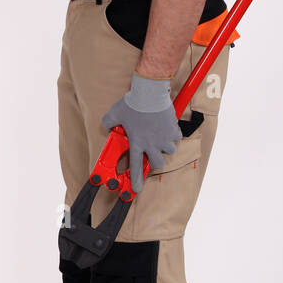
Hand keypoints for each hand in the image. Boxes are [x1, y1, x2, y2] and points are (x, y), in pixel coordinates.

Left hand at [100, 73, 182, 193]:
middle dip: (156, 160)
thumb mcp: (114, 113)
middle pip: (158, 164)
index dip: (136, 180)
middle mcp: (152, 144)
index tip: (137, 189)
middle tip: (152, 151)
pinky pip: (176, 137)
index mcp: (137, 143)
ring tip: (159, 136)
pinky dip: (173, 133)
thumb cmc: (132, 104)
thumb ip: (109, 121)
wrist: (150, 93)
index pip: (136, 166)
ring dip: (165, 146)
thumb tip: (106, 125)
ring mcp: (164, 138)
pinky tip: (166, 125)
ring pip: (170, 151)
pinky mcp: (174, 130)